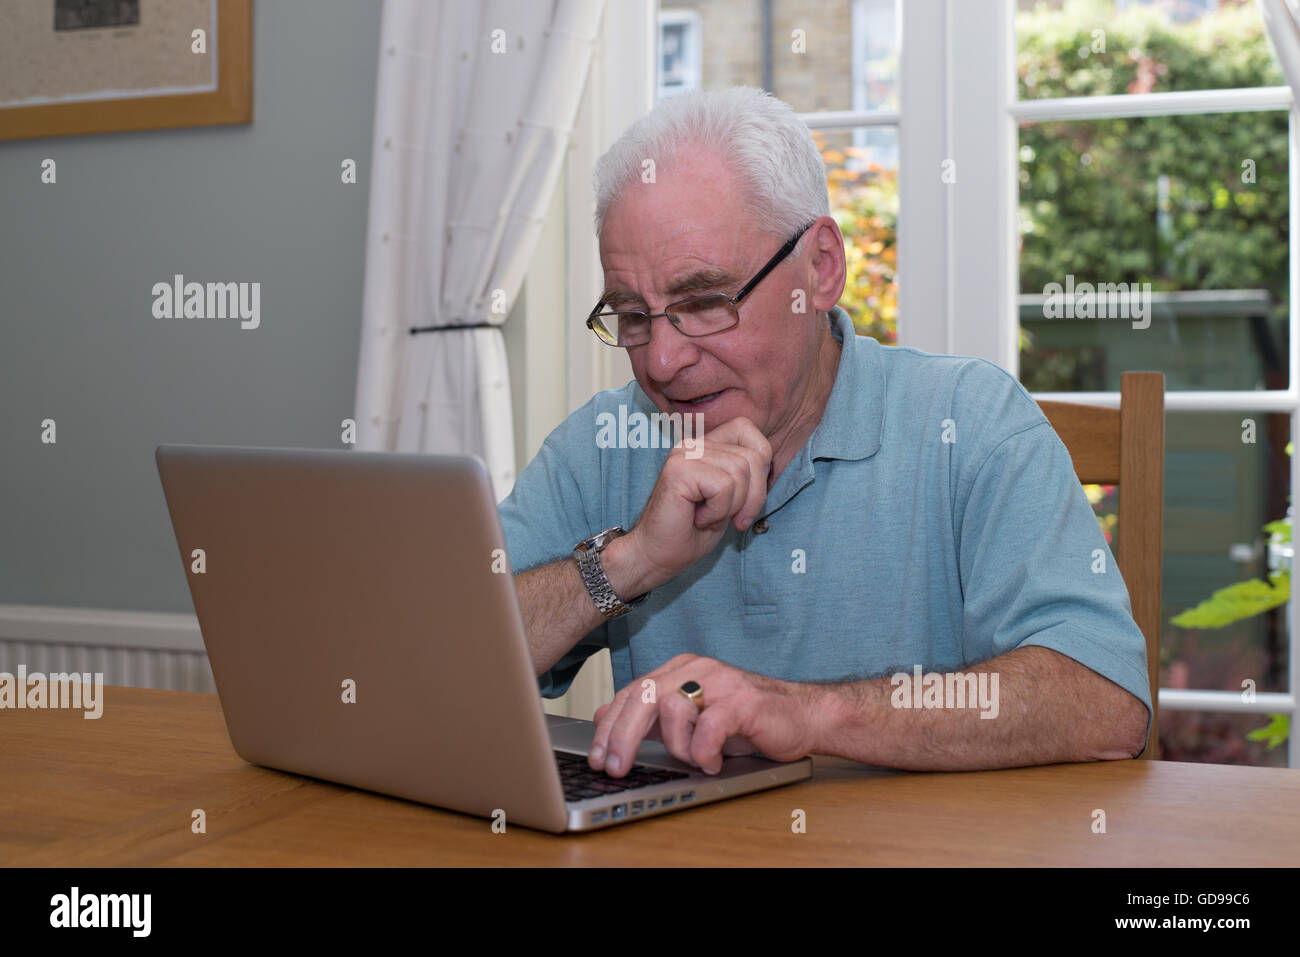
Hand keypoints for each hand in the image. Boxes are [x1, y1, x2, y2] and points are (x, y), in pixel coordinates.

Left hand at [587, 654, 818, 776]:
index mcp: (680, 669)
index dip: (609, 726)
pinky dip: (704, 753)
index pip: (631, 693)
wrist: (803, 716)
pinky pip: (707, 729)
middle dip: (622, 737)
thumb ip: (652, 717)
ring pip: (671, 710)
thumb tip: (603, 719)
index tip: (597, 756)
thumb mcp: (692, 717)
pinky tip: (713, 762)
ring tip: (695, 759)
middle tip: (614, 767)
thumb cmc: (747, 720)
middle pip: (642, 697)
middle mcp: (696, 669)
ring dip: (677, 747)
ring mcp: (720, 682)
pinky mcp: (742, 702)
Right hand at [622, 416, 771, 592]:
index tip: (745, 500)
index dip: (760, 468)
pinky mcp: (679, 470)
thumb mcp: (731, 498)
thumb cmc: (691, 532)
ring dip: (732, 506)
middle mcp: (693, 443)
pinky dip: (718, 511)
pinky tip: (698, 518)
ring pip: (740, 471)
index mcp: (706, 444)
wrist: (655, 555)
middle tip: (732, 518)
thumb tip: (770, 462)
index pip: (749, 431)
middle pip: (752, 456)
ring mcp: (684, 454)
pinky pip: (723, 486)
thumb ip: (747, 473)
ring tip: (708, 517)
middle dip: (753, 496)